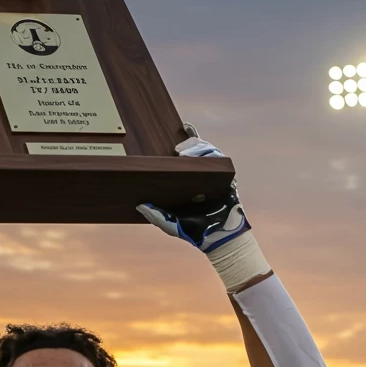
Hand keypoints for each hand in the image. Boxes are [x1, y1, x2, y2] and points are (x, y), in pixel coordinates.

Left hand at [137, 130, 248, 251]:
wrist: (217, 238)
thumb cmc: (193, 231)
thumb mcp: (170, 224)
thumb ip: (156, 216)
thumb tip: (139, 206)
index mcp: (186, 180)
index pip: (185, 156)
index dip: (185, 140)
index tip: (182, 128)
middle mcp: (200, 174)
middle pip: (196, 148)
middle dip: (188, 145)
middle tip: (177, 151)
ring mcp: (213, 174)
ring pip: (208, 150)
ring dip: (197, 148)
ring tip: (185, 154)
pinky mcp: (225, 176)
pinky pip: (219, 159)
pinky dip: (211, 153)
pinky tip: (203, 153)